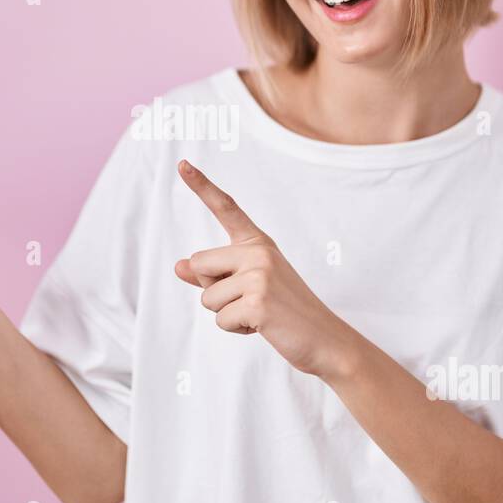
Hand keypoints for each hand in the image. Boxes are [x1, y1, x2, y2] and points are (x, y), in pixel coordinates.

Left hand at [173, 159, 359, 379]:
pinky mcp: (258, 303)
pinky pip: (220, 319)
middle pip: (199, 263)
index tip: (182, 164)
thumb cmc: (284, 311)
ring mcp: (259, 276)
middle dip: (212, 289)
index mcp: (257, 242)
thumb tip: (178, 266)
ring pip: (207, 298)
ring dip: (226, 314)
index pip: (226, 208)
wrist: (324, 339)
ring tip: (259, 314)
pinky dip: (236, 329)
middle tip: (248, 299)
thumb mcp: (248, 285)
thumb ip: (214, 274)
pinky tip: (262, 326)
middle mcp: (258, 252)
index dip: (202, 185)